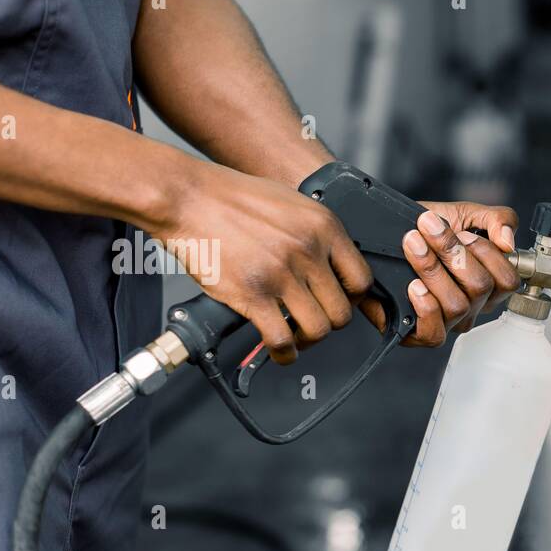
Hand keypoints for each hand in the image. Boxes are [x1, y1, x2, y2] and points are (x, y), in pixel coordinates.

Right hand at [159, 162, 375, 364]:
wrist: (188, 197)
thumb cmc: (233, 198)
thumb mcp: (291, 204)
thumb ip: (317, 234)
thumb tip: (334, 264)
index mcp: (323, 227)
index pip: (362, 279)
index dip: (354, 300)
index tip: (341, 304)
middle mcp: (307, 251)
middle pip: (342, 311)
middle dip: (329, 323)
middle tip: (314, 322)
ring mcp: (281, 274)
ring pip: (318, 329)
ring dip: (308, 341)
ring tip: (296, 336)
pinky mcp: (253, 295)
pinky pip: (282, 340)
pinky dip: (284, 353)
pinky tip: (279, 349)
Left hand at [400, 201, 520, 346]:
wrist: (381, 234)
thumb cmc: (423, 229)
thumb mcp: (465, 213)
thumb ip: (499, 219)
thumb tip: (508, 243)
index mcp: (490, 283)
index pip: (507, 280)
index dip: (487, 254)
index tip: (462, 232)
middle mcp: (473, 306)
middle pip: (481, 287)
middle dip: (453, 252)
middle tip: (429, 229)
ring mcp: (449, 321)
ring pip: (457, 305)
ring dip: (432, 269)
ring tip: (412, 244)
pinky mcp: (421, 334)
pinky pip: (435, 332)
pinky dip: (425, 307)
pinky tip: (413, 285)